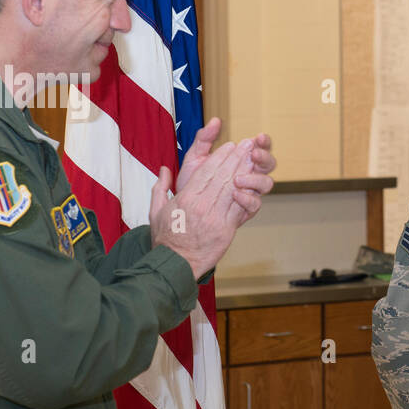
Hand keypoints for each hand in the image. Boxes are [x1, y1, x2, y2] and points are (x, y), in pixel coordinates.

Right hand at [150, 139, 256, 277]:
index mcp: (185, 198)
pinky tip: (253, 183)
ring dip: (245, 171)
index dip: (219, 157)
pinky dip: (247, 194)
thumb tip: (164, 170)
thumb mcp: (155, 210)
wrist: (174, 263)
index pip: (206, 172)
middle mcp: (201, 205)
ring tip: (253, 158)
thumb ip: (160, 188)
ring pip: (232, 189)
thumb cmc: (165, 238)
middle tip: (247, 145)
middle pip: (222, 176)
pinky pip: (239, 209)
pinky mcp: (225, 230)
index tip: (229, 147)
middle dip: (236, 158)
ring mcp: (214, 217)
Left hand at [177, 118, 276, 213]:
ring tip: (237, 179)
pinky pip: (255, 204)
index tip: (258, 137)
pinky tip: (236, 194)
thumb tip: (215, 121)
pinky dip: (247, 198)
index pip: (260, 147)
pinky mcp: (246, 209)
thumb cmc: (193, 183)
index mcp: (242, 160)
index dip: (264, 141)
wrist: (185, 210)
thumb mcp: (195, 158)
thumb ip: (204, 139)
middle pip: (270, 164)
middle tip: (253, 155)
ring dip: (255, 179)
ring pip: (267, 184)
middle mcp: (250, 175)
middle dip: (264, 157)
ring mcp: (250, 192)